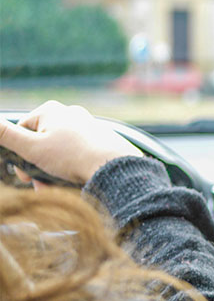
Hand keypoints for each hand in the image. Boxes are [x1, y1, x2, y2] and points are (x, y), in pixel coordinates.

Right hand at [0, 101, 142, 184]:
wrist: (116, 169)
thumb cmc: (74, 157)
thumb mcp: (31, 147)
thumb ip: (6, 135)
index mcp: (51, 110)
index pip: (22, 131)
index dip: (20, 155)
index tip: (25, 176)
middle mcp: (71, 114)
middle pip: (42, 143)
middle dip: (38, 168)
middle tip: (41, 187)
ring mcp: (89, 127)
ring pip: (61, 152)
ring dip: (54, 173)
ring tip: (58, 189)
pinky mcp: (103, 141)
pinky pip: (80, 155)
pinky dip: (73, 170)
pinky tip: (75, 184)